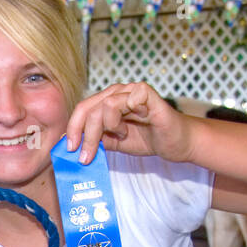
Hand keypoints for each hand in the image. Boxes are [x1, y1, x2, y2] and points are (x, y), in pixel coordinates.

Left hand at [65, 82, 194, 163]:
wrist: (175, 143)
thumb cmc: (148, 139)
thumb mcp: (114, 142)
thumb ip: (96, 140)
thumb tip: (72, 145)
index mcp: (107, 101)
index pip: (82, 109)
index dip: (72, 129)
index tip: (70, 149)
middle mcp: (117, 92)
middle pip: (88, 108)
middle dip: (84, 135)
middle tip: (85, 155)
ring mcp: (131, 91)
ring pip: (104, 105)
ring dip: (108, 127)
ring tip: (121, 135)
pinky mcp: (146, 93)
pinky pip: (127, 101)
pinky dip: (124, 119)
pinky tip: (132, 127)